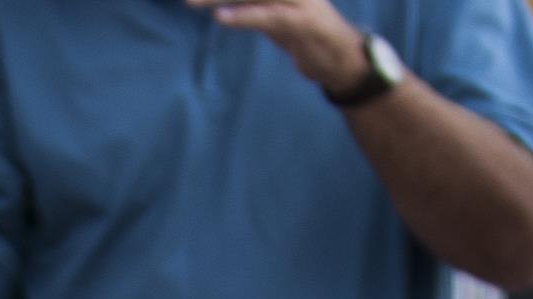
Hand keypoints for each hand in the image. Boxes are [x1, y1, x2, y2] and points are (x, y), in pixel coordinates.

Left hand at [197, 0, 373, 97]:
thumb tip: (219, 2)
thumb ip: (251, 3)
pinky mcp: (302, 22)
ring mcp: (299, 0)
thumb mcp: (273, 13)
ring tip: (191, 2)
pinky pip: (267, 16)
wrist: (341, 59)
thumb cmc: (305, 35)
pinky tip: (220, 18)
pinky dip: (243, 17)